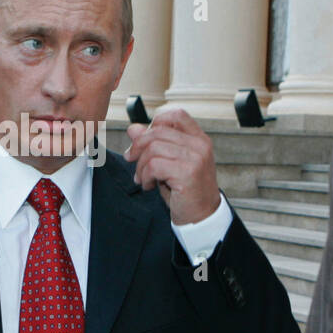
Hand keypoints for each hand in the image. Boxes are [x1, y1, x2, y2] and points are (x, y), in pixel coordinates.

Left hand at [124, 108, 220, 224]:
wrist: (201, 216)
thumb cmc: (185, 190)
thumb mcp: (168, 162)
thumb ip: (153, 144)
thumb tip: (132, 128)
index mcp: (199, 139)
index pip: (176, 115)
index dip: (154, 124)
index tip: (144, 141)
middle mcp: (200, 145)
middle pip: (157, 132)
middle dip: (138, 147)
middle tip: (132, 161)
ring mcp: (195, 158)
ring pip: (153, 149)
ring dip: (141, 166)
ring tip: (143, 179)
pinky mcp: (187, 173)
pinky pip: (153, 166)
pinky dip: (145, 176)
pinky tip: (149, 186)